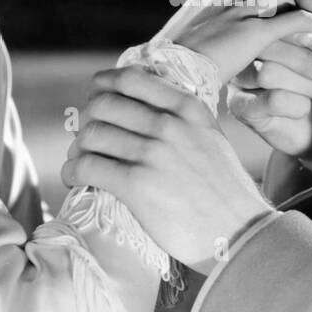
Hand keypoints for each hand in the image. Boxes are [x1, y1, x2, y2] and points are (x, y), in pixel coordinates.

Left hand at [61, 66, 272, 273]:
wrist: (238, 232)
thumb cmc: (224, 191)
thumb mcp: (210, 137)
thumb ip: (181, 119)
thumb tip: (142, 109)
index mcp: (187, 108)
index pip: (129, 79)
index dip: (102, 86)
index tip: (95, 99)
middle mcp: (169, 124)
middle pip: (103, 105)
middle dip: (86, 120)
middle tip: (86, 139)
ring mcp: (153, 153)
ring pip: (91, 135)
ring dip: (77, 148)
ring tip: (79, 161)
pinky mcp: (137, 185)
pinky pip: (87, 165)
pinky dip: (73, 171)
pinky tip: (75, 178)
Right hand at [151, 0, 311, 85]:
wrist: (161, 84)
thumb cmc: (165, 73)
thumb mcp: (181, 48)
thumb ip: (199, 35)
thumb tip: (208, 38)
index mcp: (205, 0)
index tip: (284, 8)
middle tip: (305, 17)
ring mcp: (236, 13)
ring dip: (303, 11)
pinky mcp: (251, 33)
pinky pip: (294, 20)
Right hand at [227, 0, 311, 177]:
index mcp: (267, 24)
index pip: (274, 10)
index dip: (304, 27)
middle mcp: (246, 46)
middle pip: (266, 41)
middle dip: (308, 61)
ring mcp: (240, 76)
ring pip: (267, 72)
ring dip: (305, 85)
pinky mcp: (241, 106)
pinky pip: (269, 100)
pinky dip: (296, 104)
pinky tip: (303, 108)